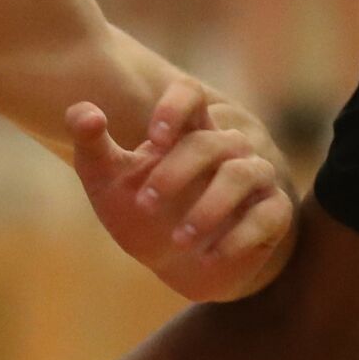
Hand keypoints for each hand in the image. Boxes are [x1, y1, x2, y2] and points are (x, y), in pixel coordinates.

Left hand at [69, 81, 293, 302]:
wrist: (174, 266)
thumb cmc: (140, 212)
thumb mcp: (106, 180)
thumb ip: (91, 144)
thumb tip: (85, 113)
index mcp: (186, 130)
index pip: (190, 93)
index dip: (174, 108)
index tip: (153, 140)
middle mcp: (227, 147)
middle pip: (212, 141)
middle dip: (177, 172)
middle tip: (145, 204)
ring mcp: (255, 178)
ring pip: (244, 173)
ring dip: (209, 207)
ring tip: (178, 239)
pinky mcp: (273, 215)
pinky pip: (270, 215)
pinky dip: (239, 237)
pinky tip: (207, 258)